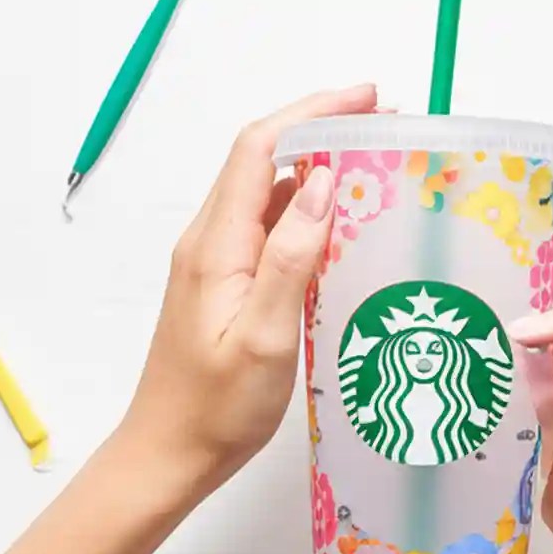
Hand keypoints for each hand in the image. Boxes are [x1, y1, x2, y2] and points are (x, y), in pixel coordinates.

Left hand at [117, 85, 378, 499]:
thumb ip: (290, 256)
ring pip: (267, 192)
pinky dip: (306, 210)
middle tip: (384, 124)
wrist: (168, 455)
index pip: (259, 149)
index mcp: (216, 246)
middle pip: (262, 159)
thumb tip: (322, 185)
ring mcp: (215, 262)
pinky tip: (342, 223)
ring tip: (375, 164)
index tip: (368, 98)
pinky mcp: (225, 284)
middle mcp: (210, 242)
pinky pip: (267, 228)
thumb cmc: (216, 410)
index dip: (311, 112)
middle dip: (320, 128)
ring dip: (316, 168)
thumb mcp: (264, 336)